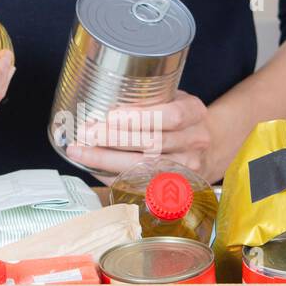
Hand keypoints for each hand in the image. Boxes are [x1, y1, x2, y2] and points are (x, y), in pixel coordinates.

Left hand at [66, 90, 226, 182]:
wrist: (205, 148)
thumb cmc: (178, 119)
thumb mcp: (171, 98)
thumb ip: (146, 99)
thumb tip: (96, 100)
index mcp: (195, 113)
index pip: (171, 116)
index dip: (140, 118)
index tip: (110, 116)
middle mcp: (194, 143)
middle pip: (153, 144)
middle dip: (114, 140)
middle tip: (85, 133)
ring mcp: (186, 168)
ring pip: (143, 167)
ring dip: (106, 160)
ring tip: (80, 151)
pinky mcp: (173, 187)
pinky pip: (139, 184)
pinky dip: (112, 176)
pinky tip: (93, 168)